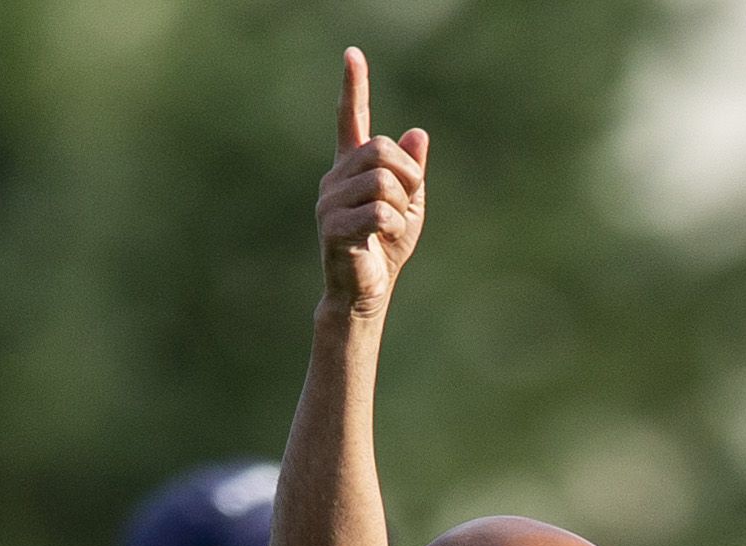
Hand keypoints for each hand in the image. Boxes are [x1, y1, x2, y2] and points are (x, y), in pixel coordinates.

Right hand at [318, 48, 429, 315]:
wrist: (365, 292)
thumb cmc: (385, 248)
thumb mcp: (409, 205)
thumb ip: (412, 171)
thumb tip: (416, 133)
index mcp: (351, 168)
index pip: (350, 119)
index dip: (353, 87)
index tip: (352, 54)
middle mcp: (334, 179)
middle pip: (381, 149)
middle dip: (407, 175)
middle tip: (407, 203)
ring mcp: (329, 203)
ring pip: (382, 181)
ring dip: (402, 206)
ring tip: (392, 228)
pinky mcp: (333, 228)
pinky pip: (379, 211)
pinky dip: (395, 225)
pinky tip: (386, 238)